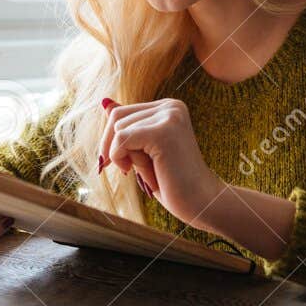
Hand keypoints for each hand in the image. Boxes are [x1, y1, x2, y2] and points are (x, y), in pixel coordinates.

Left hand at [98, 98, 224, 224]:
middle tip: (127, 170)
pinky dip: (122, 159)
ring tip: (148, 171)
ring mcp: (169, 116)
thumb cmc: (172, 181)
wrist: (201, 202)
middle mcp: (171, 106)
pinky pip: (122, 139)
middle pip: (117, 117)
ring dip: (125, 156)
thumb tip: (105, 102)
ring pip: (118, 129)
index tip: (120, 163)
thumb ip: (129, 126)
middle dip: (114, 147)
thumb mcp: (144, 150)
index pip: (122, 113)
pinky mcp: (163, 132)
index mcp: (169, 108)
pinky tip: (141, 172)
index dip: (112, 140)